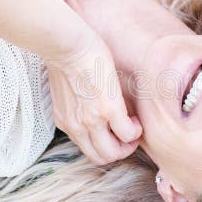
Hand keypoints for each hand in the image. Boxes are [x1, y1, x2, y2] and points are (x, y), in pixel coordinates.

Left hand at [46, 31, 141, 164]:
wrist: (66, 44)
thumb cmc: (65, 56)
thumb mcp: (66, 88)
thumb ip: (76, 102)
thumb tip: (89, 99)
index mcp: (66, 121)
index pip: (87, 149)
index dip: (104, 143)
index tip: (113, 130)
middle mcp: (77, 126)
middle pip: (101, 157)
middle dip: (118, 149)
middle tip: (127, 132)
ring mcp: (92, 120)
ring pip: (114, 153)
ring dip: (128, 144)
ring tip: (132, 126)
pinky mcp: (109, 109)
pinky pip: (128, 134)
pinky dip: (135, 130)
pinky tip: (135, 117)